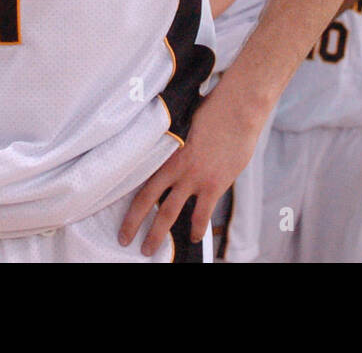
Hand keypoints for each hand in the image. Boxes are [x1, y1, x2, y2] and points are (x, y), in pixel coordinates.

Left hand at [119, 81, 264, 256]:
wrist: (238, 110)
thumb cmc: (213, 109)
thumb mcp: (186, 121)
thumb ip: (176, 138)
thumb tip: (168, 139)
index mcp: (167, 154)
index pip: (142, 186)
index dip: (130, 207)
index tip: (122, 219)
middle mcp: (177, 169)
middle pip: (150, 204)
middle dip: (136, 226)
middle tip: (125, 242)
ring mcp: (196, 178)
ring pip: (170, 213)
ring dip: (159, 235)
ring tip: (150, 251)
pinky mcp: (215, 184)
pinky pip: (202, 213)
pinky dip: (197, 228)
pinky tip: (194, 238)